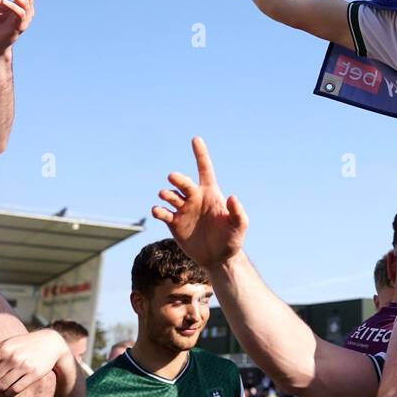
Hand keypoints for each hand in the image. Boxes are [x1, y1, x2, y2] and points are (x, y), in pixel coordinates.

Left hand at [0, 329, 67, 395]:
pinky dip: (9, 393)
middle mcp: (12, 357)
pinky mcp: (34, 374)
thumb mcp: (5, 343)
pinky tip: (10, 389)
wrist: (50, 343)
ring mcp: (24, 366)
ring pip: (1, 387)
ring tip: (1, 387)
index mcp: (3, 349)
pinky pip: (14, 390)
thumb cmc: (23, 344)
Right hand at [153, 136, 248, 268]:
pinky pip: (161, 212)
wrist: (218, 257)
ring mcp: (183, 210)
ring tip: (168, 198)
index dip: (200, 154)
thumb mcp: (239, 226)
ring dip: (166, 194)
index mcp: (210, 194)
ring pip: (169, 195)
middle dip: (177, 179)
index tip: (195, 139)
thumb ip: (237, 212)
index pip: (204, 169)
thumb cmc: (231, 239)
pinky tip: (159, 211)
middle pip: (183, 182)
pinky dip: (157, 210)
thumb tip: (232, 196)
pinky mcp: (173, 223)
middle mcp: (194, 198)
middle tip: (173, 178)